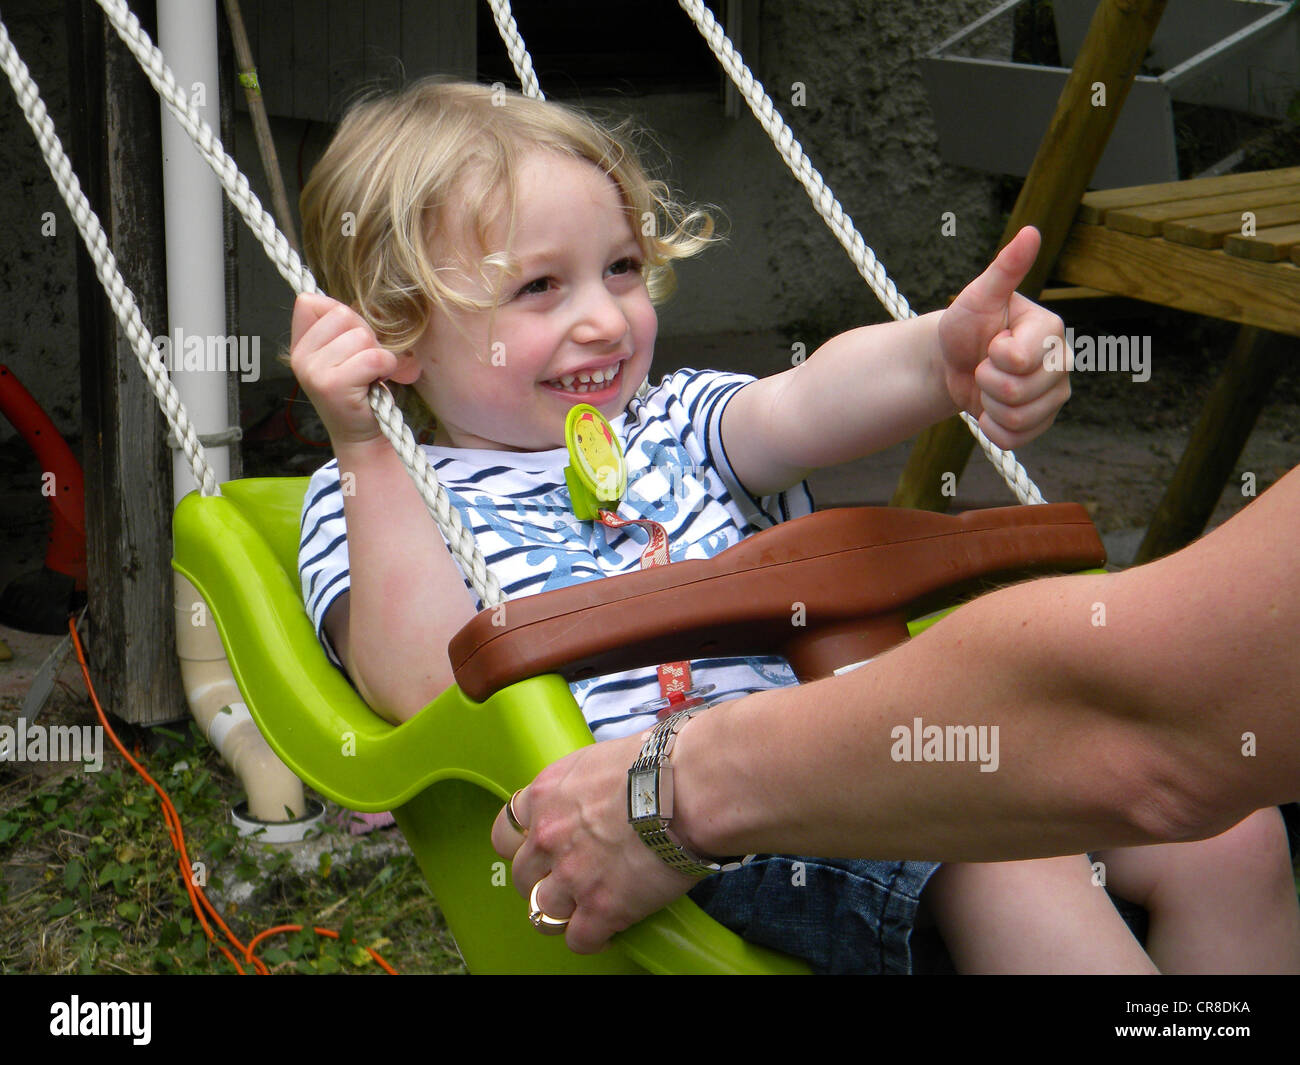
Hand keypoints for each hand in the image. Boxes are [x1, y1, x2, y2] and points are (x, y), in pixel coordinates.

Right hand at [289, 292, 405, 445]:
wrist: (361, 435)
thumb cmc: (360, 391)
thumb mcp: (344, 352)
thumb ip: (340, 326)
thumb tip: (335, 302)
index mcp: (300, 345)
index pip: (311, 301)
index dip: (343, 317)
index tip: (350, 343)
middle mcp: (300, 357)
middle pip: (342, 314)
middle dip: (364, 336)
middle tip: (364, 364)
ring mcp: (313, 371)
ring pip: (361, 336)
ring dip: (377, 355)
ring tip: (368, 376)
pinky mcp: (333, 385)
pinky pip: (375, 357)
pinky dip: (386, 367)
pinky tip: (375, 383)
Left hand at [491, 733, 698, 954]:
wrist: (687, 787)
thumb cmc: (656, 764)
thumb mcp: (598, 760)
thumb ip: (578, 787)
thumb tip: (590, 796)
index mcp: (545, 797)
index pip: (506, 832)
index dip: (522, 845)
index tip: (540, 850)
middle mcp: (548, 838)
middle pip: (522, 876)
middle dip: (541, 881)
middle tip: (567, 881)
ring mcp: (571, 876)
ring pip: (541, 913)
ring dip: (562, 914)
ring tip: (585, 911)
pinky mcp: (601, 908)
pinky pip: (579, 940)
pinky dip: (593, 939)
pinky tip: (609, 929)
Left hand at [937, 226, 1070, 449]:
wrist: (951, 362)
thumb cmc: (965, 325)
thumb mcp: (978, 296)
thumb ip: (1006, 268)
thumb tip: (1032, 231)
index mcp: (1051, 330)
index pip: (1019, 360)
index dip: (993, 356)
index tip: (990, 342)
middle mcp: (1062, 362)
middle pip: (1019, 393)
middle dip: (987, 382)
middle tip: (984, 364)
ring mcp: (1054, 395)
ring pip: (1019, 419)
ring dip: (989, 405)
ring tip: (987, 385)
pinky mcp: (1041, 421)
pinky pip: (1016, 440)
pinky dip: (993, 429)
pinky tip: (989, 410)